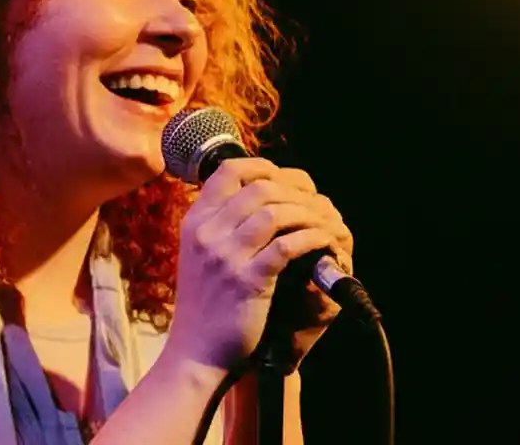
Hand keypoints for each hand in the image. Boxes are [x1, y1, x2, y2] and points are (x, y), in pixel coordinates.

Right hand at [164, 158, 354, 374]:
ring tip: (325, 223)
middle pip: (260, 187)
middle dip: (296, 190)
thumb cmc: (204, 305)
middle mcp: (206, 233)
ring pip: (275, 212)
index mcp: (194, 221)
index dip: (263, 167)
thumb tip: (260, 195)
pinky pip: (287, 246)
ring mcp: (225, 256)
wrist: (195, 353)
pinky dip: (312, 238)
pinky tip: (324, 243)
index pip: (228, 170)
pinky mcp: (247, 281)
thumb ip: (220, 225)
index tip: (286, 178)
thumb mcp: (199, 255)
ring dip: (308, 213)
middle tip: (316, 202)